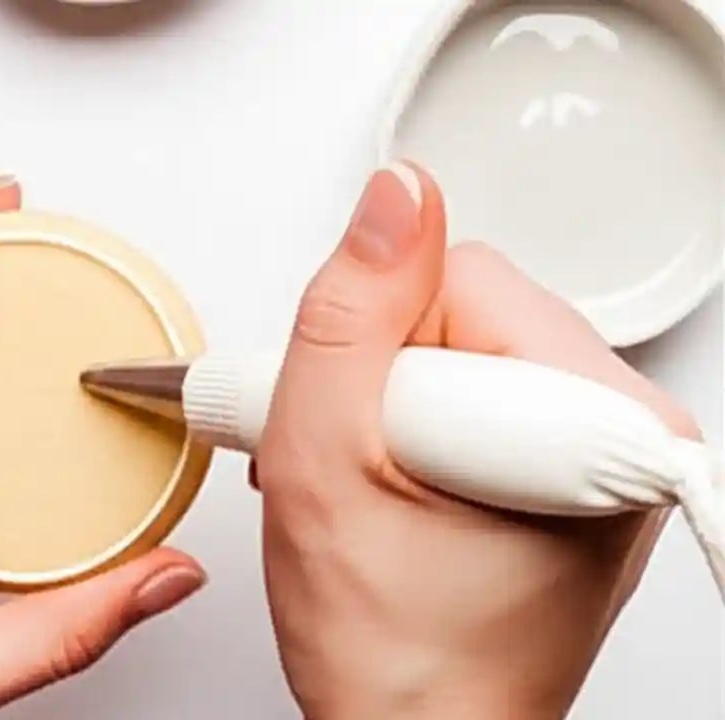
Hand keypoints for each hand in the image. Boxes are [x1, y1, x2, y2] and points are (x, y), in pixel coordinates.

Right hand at [255, 163, 698, 718]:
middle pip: (460, 306)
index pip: (449, 276)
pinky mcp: (579, 461)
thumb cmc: (392, 651)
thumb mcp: (325, 466)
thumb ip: (352, 317)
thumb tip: (395, 192)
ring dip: (394, 402)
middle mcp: (624, 421)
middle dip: (379, 374)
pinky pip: (483, 384)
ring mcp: (604, 444)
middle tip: (354, 465)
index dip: (361, 347)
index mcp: (590, 416)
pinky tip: (402, 483)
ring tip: (375, 486)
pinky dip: (422, 423)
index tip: (337, 424)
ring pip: (462, 343)